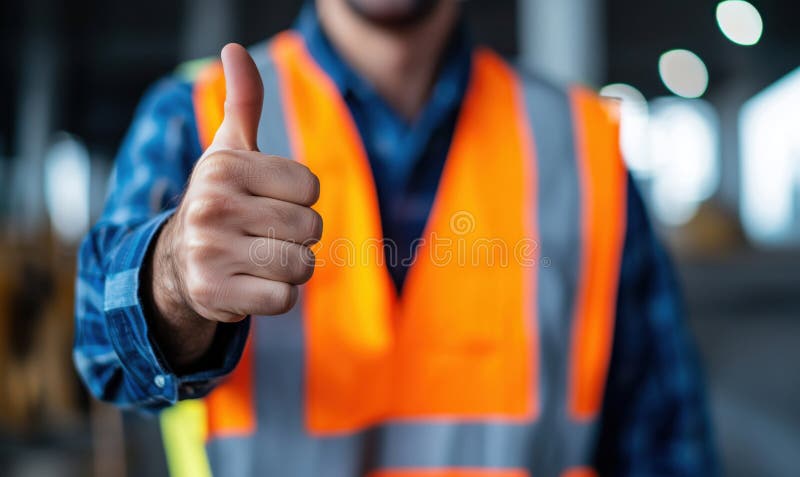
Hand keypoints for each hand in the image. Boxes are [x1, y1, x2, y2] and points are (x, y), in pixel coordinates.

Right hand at [147, 44, 321, 367]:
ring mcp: (210, 252)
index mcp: (224, 167)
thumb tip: (234, 49)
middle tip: (266, 235)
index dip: (301, 200)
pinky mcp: (214, 293)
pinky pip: (284, 299)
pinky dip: (278, 295)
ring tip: (261, 258)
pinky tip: (253, 283)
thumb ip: (243, 101)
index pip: (311, 188)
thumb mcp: (230, 149)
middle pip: (310, 228)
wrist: (178, 261)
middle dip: (299, 236)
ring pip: (301, 264)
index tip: (271, 202)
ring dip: (292, 267)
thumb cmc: (222, 199)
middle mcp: (212, 206)